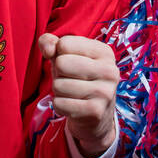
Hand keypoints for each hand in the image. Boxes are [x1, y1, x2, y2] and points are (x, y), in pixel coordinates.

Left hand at [38, 33, 118, 157]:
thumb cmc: (77, 78)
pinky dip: (59, 105)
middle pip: (61, 63)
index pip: (64, 44)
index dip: (59, 54)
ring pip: (59, 85)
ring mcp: (105, 92)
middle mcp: (109, 70)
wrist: (95, 114)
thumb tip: (47, 49)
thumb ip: (50, 43)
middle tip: (70, 80)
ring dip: (59, 91)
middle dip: (58, 74)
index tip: (70, 63)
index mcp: (104, 52)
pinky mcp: (96, 111)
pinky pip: (60, 103)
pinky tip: (72, 105)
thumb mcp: (65, 56)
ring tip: (72, 93)